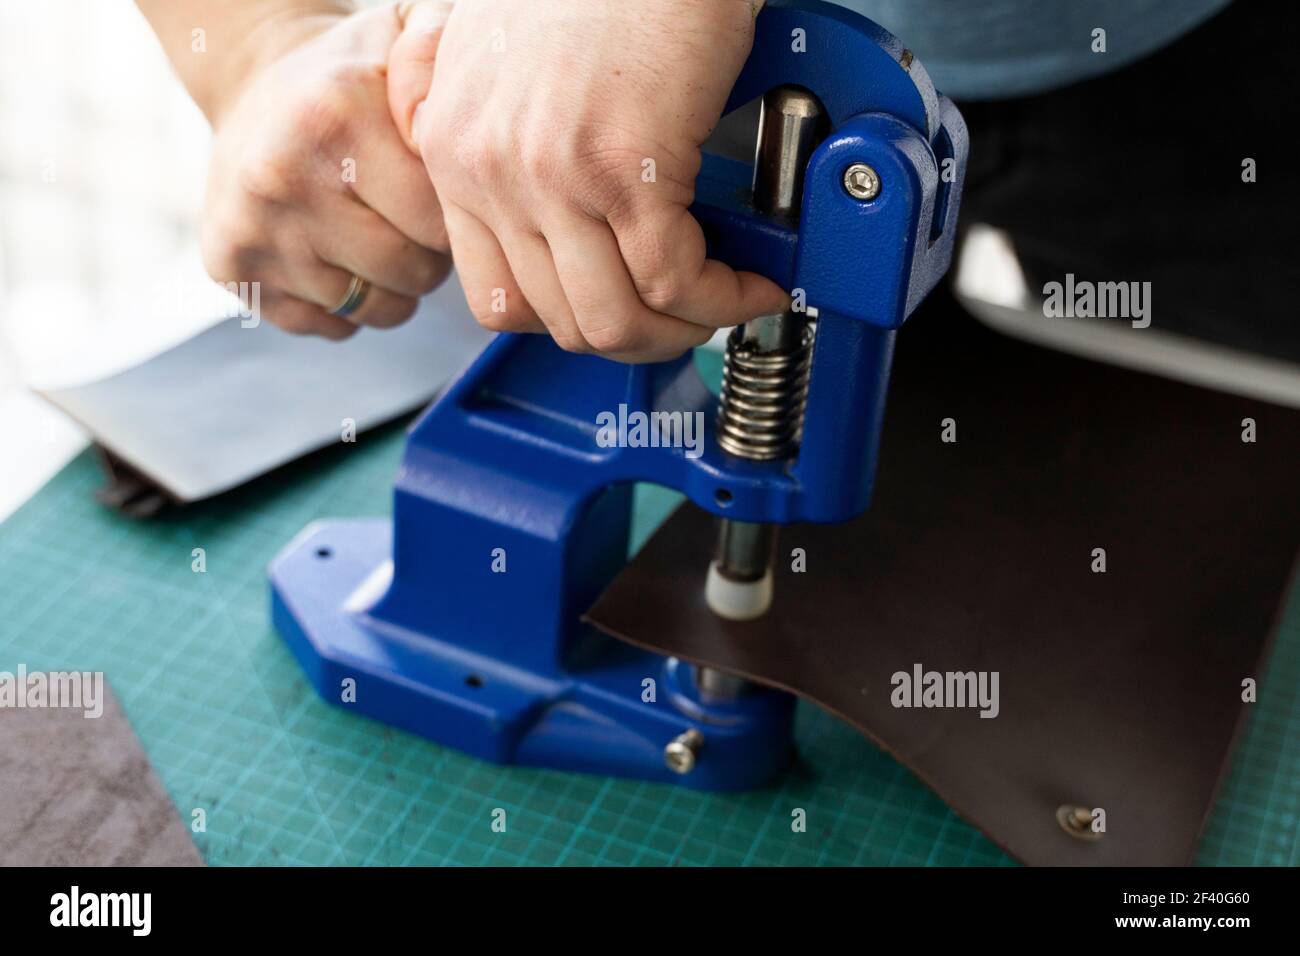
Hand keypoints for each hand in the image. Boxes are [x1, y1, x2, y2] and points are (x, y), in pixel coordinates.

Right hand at [201, 3, 453, 338]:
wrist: (259, 85)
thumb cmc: (358, 73)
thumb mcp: (405, 33)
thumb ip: (442, 50)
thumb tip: (445, 124)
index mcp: (334, 116)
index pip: (442, 222)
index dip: (456, 214)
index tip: (436, 185)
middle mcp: (282, 175)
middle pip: (415, 272)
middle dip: (430, 251)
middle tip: (407, 210)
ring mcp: (252, 230)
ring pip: (379, 310)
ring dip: (395, 282)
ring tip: (374, 227)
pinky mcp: (234, 270)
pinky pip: (336, 326)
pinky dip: (351, 303)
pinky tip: (335, 250)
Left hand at [389, 0, 788, 362]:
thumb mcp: (500, 64)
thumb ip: (494, 137)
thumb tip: (539, 211)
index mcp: (454, 152)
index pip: (496, 300)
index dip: (569, 322)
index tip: (619, 310)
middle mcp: (489, 170)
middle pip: (557, 324)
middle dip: (635, 338)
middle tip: (683, 318)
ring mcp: (551, 175)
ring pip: (612, 322)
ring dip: (679, 331)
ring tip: (720, 303)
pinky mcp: (623, 167)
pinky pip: (674, 283)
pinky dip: (721, 298)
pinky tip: (748, 280)